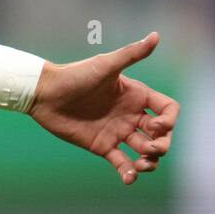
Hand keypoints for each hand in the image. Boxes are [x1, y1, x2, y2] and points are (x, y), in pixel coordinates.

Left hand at [27, 32, 179, 185]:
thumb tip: (156, 35)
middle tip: (148, 149)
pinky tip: (129, 177)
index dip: (170, 121)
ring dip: (150, 162)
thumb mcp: (105, 66)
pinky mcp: (102, 146)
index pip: (169, 111)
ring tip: (140, 165)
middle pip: (162, 135)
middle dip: (162, 145)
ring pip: (146, 152)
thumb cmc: (74, 75)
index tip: (155, 126)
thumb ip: (131, 54)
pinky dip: (129, 173)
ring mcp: (118, 132)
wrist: (44, 93)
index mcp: (137, 96)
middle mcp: (131, 115)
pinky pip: (122, 163)